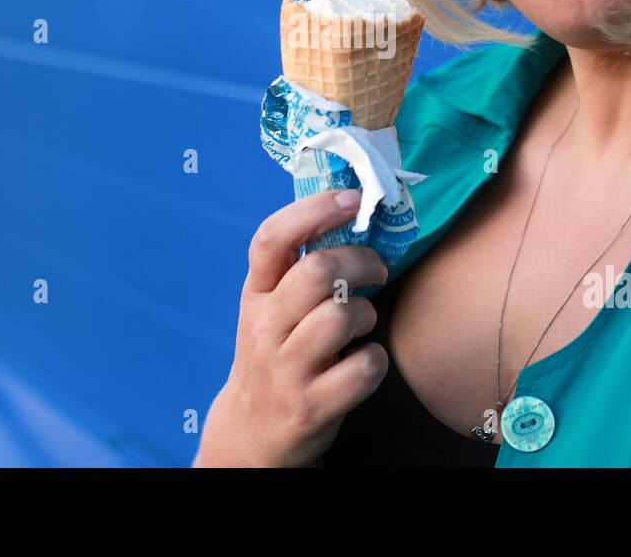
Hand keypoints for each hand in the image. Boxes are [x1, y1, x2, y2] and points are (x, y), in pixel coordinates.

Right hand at [193, 189, 388, 466]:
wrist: (253, 432)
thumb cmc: (278, 353)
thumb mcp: (273, 308)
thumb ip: (301, 269)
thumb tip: (356, 215)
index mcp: (256, 293)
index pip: (273, 238)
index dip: (316, 210)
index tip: (353, 199)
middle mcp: (264, 327)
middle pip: (319, 271)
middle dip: (363, 262)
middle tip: (378, 270)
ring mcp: (285, 368)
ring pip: (344, 316)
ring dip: (368, 314)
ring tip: (363, 323)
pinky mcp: (310, 405)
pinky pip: (364, 367)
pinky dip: (376, 360)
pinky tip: (365, 362)